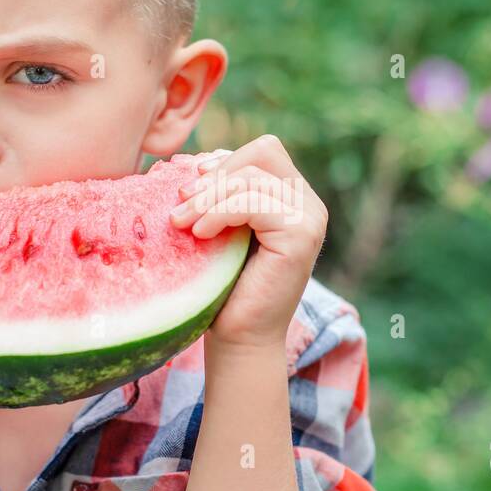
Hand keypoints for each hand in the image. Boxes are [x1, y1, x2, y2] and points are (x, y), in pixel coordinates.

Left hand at [170, 135, 328, 349]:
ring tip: (181, 223)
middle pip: (262, 153)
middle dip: (214, 176)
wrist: (240, 339)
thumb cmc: (225, 288)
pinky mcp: (301, 235)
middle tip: (180, 205)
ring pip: (251, 177)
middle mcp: (309, 205)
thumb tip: (193, 161)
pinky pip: (253, 201)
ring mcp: (310, 219)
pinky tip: (200, 234)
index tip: (190, 186)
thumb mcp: (222, 228)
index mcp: (293, 199)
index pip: (263, 151)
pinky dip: (220, 212)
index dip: (224, 161)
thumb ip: (222, 194)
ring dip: (208, 197)